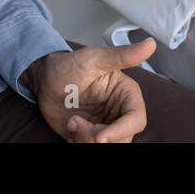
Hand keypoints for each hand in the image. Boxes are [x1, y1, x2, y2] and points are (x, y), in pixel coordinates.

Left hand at [22, 39, 156, 141]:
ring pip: (107, 146)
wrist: (45, 82)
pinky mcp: (92, 137)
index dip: (121, 130)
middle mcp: (120, 113)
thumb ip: (122, 55)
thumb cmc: (68, 66)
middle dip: (97, 137)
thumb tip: (150, 44)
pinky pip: (92, 149)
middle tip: (76, 123)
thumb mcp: (94, 59)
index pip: (136, 119)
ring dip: (86, 140)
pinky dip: (79, 144)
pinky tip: (71, 129)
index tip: (100, 135)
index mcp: (126, 94)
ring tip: (72, 123)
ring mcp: (106, 126)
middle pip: (122, 138)